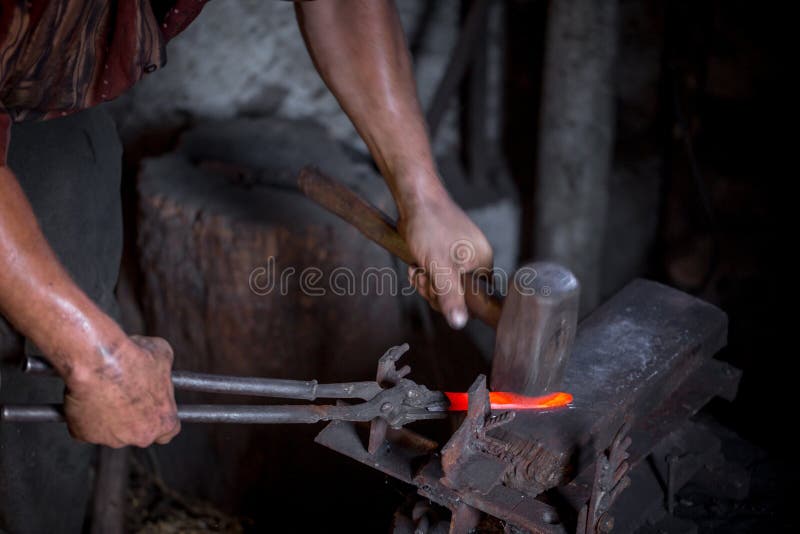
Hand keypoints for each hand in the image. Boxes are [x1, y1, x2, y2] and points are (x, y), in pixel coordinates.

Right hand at [63, 335, 179, 447]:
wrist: (99, 360)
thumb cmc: (133, 358)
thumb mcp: (163, 355)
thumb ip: (164, 370)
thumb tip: (158, 365)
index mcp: (164, 421)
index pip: (167, 431)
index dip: (158, 418)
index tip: (152, 409)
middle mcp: (140, 436)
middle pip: (138, 432)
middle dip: (132, 416)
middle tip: (124, 394)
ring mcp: (111, 439)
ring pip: (110, 431)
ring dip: (108, 416)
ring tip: (104, 391)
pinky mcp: (84, 435)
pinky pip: (84, 427)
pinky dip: (83, 415)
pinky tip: (85, 396)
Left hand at [399, 185, 492, 328]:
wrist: (415, 199)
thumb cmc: (430, 226)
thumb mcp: (439, 265)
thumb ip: (450, 295)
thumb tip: (460, 323)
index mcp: (483, 263)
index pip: (473, 300)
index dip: (452, 300)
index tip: (437, 288)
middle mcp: (475, 261)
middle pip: (455, 295)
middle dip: (433, 289)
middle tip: (422, 274)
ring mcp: (460, 257)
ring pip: (442, 286)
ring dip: (425, 281)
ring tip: (417, 267)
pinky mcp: (445, 254)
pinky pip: (436, 275)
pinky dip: (424, 273)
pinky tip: (415, 264)